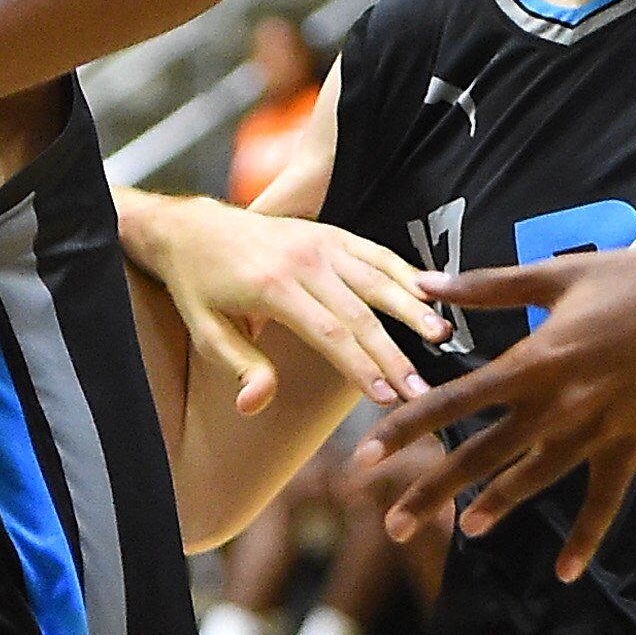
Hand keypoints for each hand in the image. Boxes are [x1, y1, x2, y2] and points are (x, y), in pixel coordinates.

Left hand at [129, 192, 445, 411]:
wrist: (192, 228)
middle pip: (360, 313)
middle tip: (421, 389)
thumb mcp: (206, 332)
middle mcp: (302, 261)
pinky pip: (374, 253)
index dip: (361, 367)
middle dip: (394, 354)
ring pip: (376, 279)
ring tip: (442, 336)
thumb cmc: (199, 288)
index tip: (387, 398)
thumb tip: (255, 406)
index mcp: (272, 287)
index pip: (328, 333)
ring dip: (412, 309)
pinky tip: (432, 293)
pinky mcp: (329, 233)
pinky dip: (404, 273)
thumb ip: (239, 367)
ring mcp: (320, 243)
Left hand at [356, 240, 635, 579]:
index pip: (454, 401)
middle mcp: (558, 404)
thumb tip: (425, 283)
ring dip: (497, 506)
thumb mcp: (555, 274)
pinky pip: (603, 499)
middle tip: (392, 525)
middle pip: (483, 454)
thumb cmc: (631, 277)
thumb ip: (486, 287)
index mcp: (535, 360)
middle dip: (434, 490)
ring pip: (534, 478)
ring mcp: (596, 430)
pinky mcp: (632, 444)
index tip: (366, 456)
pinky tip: (564, 572)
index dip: (406, 428)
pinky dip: (586, 537)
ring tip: (464, 530)